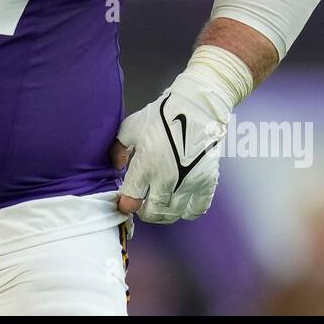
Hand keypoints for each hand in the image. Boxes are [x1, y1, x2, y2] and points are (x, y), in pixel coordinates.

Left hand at [112, 70, 230, 222]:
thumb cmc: (162, 115)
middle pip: (152, 213)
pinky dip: (187, 211)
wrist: (197, 108)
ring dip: (164, 213)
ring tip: (161, 203)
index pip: (130, 199)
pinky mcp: (206, 183)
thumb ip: (118, 148)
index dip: (126, 204)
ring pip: (173, 215)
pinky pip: (196, 210)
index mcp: (146, 165)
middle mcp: (166, 178)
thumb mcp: (131, 127)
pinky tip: (181, 201)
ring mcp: (188, 183)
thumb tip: (117, 166)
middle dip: (144, 211)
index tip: (126, 201)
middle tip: (143, 203)